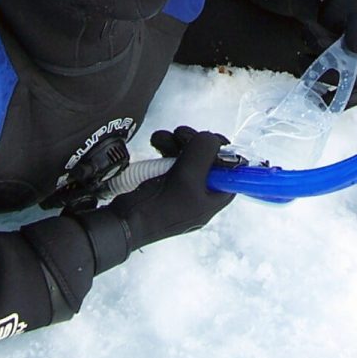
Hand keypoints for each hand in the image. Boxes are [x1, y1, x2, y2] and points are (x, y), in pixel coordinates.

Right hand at [105, 127, 234, 248]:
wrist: (124, 222)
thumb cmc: (159, 206)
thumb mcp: (189, 175)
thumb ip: (204, 151)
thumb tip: (209, 138)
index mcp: (214, 198)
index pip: (232, 170)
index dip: (223, 151)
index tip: (209, 139)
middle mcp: (202, 194)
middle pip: (208, 158)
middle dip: (193, 142)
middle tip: (180, 135)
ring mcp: (183, 189)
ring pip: (188, 155)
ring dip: (175, 142)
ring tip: (160, 140)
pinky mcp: (165, 183)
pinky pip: (171, 160)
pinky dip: (164, 148)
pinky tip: (155, 143)